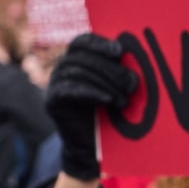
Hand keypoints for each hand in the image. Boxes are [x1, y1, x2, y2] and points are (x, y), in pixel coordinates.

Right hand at [44, 33, 137, 182]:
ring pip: (78, 73)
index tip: (120, 51)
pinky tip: (108, 100)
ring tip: (124, 100)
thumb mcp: (115, 86)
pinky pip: (70, 90)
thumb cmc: (108, 112)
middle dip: (110, 69)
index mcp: (77, 58)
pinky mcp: (52, 101)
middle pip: (83, 58)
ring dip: (105, 84)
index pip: (83, 41)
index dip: (100, 44)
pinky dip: (92, 93)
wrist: (91, 145)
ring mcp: (54, 83)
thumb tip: (136, 59)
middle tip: (132, 83)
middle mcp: (62, 67)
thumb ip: (119, 70)